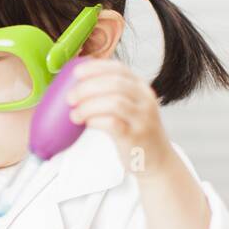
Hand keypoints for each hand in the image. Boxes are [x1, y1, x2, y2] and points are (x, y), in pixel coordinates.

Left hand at [65, 59, 174, 178]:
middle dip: (87, 88)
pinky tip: (87, 123)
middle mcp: (145, 99)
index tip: (76, 72)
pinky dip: (95, 121)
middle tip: (70, 98)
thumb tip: (77, 85)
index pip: (119, 69)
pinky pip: (113, 124)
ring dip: (88, 106)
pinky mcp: (135, 136)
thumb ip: (111, 94)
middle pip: (114, 83)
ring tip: (75, 115)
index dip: (96, 68)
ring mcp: (142, 118)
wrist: (158, 160)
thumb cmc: (135, 131)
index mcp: (141, 87)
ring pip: (114, 102)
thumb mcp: (130, 107)